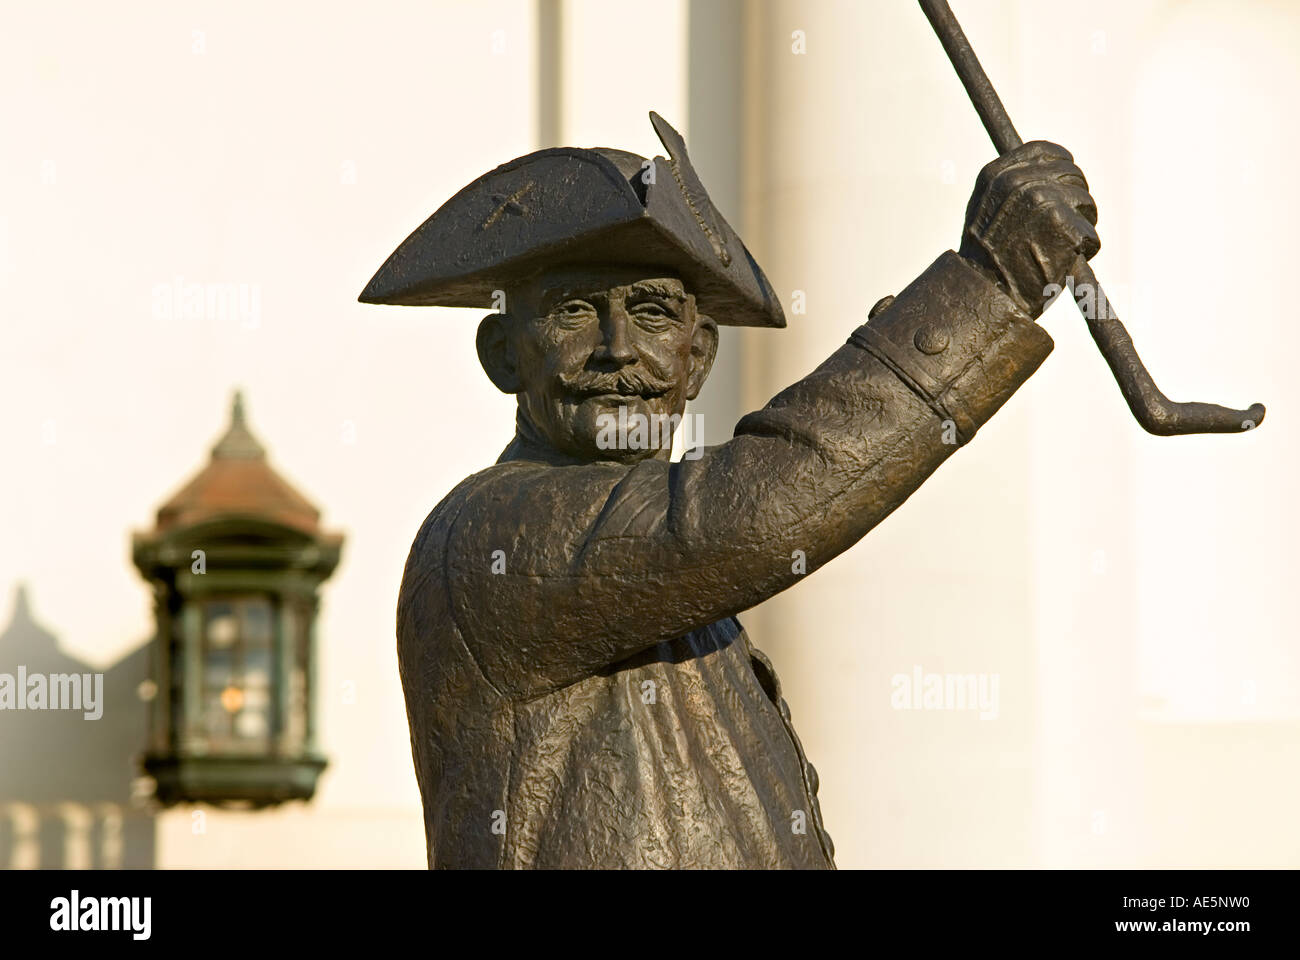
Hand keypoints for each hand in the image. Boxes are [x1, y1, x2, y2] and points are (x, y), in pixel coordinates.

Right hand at [959, 141, 1099, 319]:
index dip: (1062, 164)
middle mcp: (1017, 181)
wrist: (984, 296)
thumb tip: (1037, 176)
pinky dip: (1084, 250)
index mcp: (996, 175)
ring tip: (1061, 249)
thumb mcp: (982, 215)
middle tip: (1065, 227)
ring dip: (1082, 225)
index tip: (1067, 182)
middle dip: (1075, 200)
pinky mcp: (1062, 224)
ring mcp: (1041, 200)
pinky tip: (1064, 263)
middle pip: (1071, 175)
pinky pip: (1090, 233)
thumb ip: (1005, 190)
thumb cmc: (984, 263)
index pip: (1044, 152)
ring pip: (1085, 202)